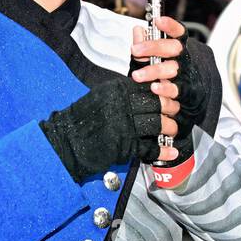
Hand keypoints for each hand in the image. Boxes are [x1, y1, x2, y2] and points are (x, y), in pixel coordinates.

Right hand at [40, 76, 179, 180]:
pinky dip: (163, 152)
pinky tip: (170, 153)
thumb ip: (123, 94)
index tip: (169, 98)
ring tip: (172, 131)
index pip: (148, 86)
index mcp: (117, 88)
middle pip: (157, 103)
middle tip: (174, 114)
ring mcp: (124, 124)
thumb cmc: (82, 120)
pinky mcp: (124, 145)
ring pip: (157, 124)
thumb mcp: (102, 97)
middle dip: (170, 109)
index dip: (162, 93)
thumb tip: (148, 95)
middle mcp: (122, 103)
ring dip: (168, 129)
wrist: (66, 142)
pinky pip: (150, 147)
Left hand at [131, 16, 209, 158]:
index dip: (170, 26)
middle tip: (135, 50)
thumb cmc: (164, 77)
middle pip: (174, 48)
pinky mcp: (187, 95)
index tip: (158, 20)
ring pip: (173, 70)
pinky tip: (154, 88)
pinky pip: (177, 91)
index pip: (178, 33)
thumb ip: (144, 45)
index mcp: (177, 49)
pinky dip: (165, 89)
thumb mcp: (152, 60)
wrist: (185, 107)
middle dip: (154, 47)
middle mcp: (185, 61)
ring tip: (137, 75)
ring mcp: (187, 77)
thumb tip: (138, 30)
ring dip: (154, 71)